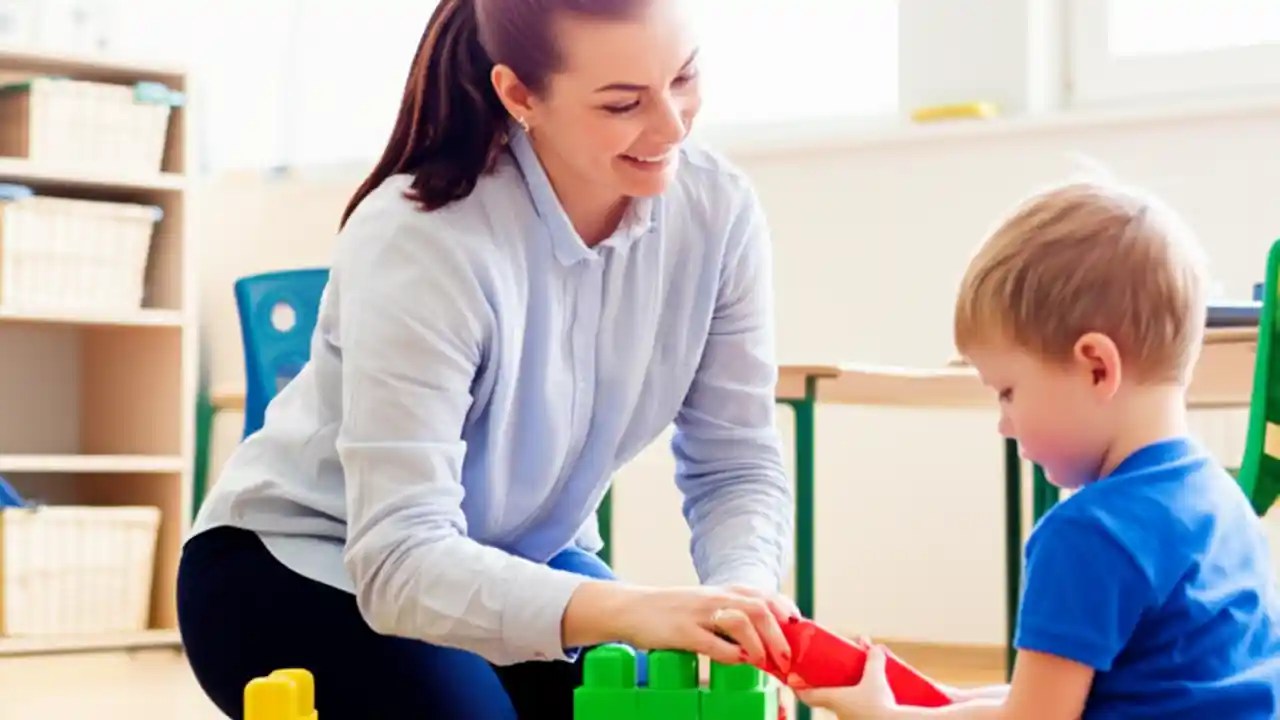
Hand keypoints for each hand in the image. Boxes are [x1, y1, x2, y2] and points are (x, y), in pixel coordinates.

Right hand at [566, 581, 795, 671]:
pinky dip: (730, 654)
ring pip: (741, 620)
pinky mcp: (682, 631)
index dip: (785, 610)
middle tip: (786, 659)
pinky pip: (712, 642)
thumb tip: (763, 639)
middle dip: (779, 634)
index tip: (798, 628)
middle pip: (759, 608)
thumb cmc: (673, 612)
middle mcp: (715, 598)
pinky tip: (737, 661)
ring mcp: (699, 613)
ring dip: (759, 643)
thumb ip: (731, 616)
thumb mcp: (706, 606)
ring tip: (765, 662)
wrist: (632, 608)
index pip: (764, 595)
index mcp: (723, 591)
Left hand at [794, 642, 898, 718]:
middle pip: (825, 701)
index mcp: (833, 700)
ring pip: (842, 709)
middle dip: (827, 689)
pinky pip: (857, 716)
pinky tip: (871, 704)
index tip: (791, 682)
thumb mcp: (876, 676)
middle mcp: (838, 714)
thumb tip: (874, 647)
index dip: (798, 688)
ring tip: (858, 688)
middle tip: (829, 679)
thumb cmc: (879, 702)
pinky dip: (860, 709)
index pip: (807, 696)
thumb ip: (873, 659)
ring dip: (846, 699)